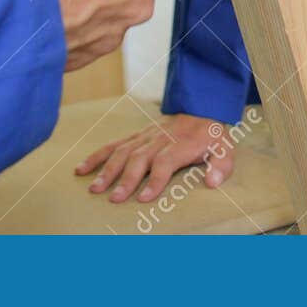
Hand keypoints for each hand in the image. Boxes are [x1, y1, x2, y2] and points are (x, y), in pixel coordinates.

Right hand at [75, 114, 234, 202]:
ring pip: (122, 152)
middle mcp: (160, 139)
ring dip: (107, 170)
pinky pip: (113, 145)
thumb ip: (220, 166)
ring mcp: (145, 136)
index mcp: (181, 144)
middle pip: (139, 158)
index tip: (144, 199)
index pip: (165, 162)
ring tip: (94, 189)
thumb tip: (212, 182)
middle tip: (114, 199)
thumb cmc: (212, 137)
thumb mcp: (225, 149)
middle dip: (126, 179)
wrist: (201, 107)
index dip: (155, 180)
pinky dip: (96, 156)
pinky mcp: (135, 136)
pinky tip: (81, 170)